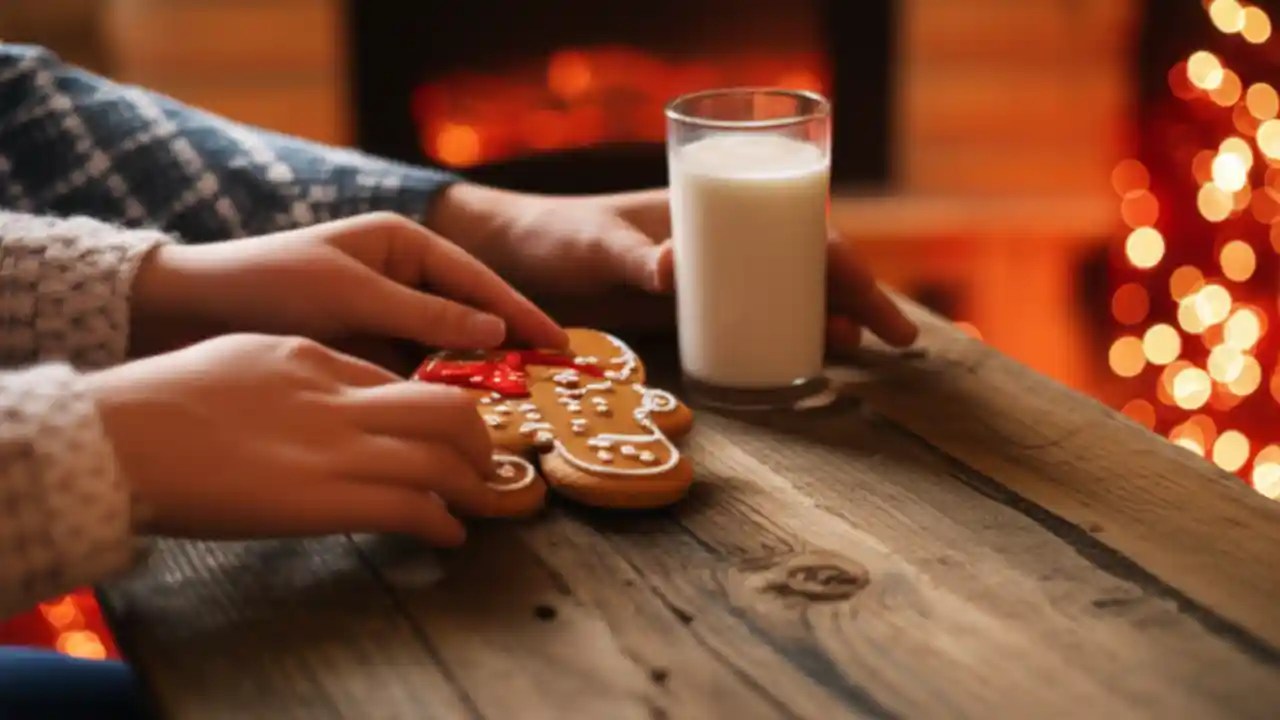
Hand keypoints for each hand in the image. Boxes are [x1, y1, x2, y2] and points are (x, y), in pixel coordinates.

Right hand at [89, 334, 502, 544]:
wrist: (116, 437)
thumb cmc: (155, 402)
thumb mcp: (240, 360)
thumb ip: (292, 373)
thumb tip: (321, 393)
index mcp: (314, 359)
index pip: (399, 381)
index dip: (433, 408)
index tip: (445, 430)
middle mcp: (339, 399)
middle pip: (446, 408)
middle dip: (478, 438)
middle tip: (484, 462)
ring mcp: (336, 449)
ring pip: (442, 458)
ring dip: (473, 485)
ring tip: (482, 504)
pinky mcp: (325, 501)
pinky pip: (410, 507)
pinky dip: (442, 522)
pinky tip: (449, 534)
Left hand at [129, 212, 567, 367]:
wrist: (192, 312)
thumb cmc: (269, 283)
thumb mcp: (349, 293)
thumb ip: (422, 312)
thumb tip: (493, 330)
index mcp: (401, 244)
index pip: (476, 278)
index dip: (520, 311)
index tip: (558, 342)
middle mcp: (400, 277)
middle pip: (469, 313)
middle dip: (506, 347)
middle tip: (549, 382)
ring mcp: (384, 316)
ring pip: (445, 347)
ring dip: (473, 375)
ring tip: (514, 407)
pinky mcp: (365, 351)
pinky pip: (414, 371)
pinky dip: (435, 391)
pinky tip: (456, 418)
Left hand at [427, 184, 917, 350]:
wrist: (510, 261)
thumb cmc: (555, 235)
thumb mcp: (596, 242)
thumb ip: (633, 258)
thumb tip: (676, 269)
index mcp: (708, 213)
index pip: (795, 231)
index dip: (844, 265)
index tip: (877, 302)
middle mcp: (716, 247)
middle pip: (802, 267)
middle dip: (854, 297)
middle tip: (899, 341)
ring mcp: (703, 284)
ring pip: (780, 298)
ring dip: (824, 322)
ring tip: (862, 353)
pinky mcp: (681, 318)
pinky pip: (743, 328)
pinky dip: (778, 342)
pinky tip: (802, 364)